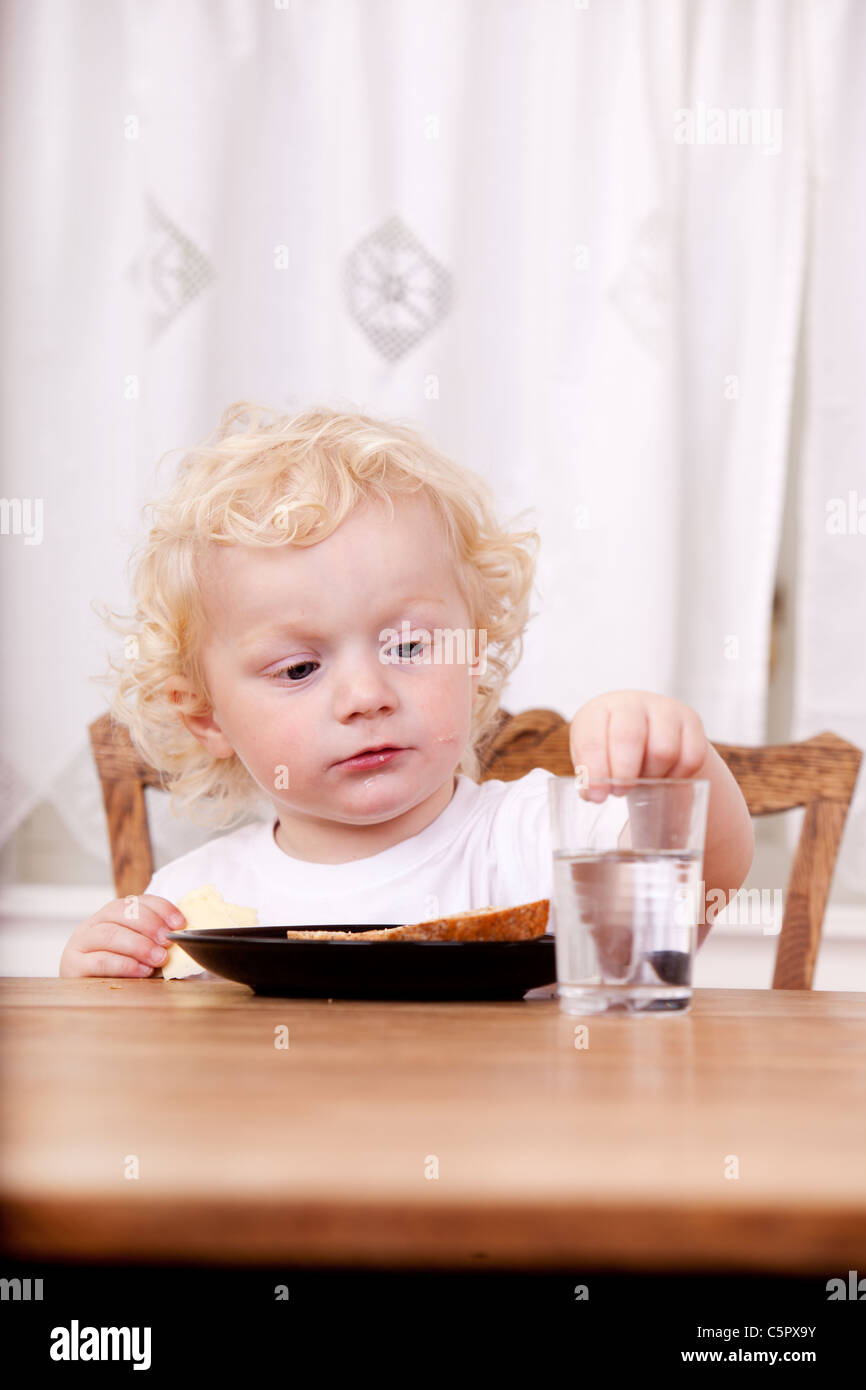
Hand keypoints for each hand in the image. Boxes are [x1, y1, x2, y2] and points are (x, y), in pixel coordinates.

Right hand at [59, 895, 186, 977]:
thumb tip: (185, 939)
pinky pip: (99, 960)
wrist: (83, 996)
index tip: (180, 923)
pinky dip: (124, 964)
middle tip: (168, 941)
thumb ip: (156, 943)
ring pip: (109, 933)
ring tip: (159, 958)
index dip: (160, 908)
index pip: (136, 901)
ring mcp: (80, 943)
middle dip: (149, 924)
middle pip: (120, 912)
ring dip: (138, 944)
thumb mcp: (138, 953)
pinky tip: (142, 971)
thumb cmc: (118, 972)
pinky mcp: (73, 966)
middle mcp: (93, 924)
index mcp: (111, 915)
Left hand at [569, 690, 707, 800]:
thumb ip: (590, 777)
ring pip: (663, 751)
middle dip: (623, 773)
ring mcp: (664, 709)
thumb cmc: (612, 747)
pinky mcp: (691, 720)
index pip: (593, 739)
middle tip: (620, 792)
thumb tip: (592, 794)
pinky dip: (677, 776)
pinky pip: (690, 757)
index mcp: (600, 710)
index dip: (595, 771)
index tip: (598, 795)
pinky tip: (665, 776)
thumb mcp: (593, 757)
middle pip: (628, 737)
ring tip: (643, 780)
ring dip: (652, 776)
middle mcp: (632, 703)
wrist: (647, 730)